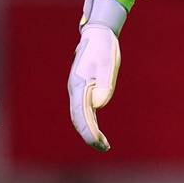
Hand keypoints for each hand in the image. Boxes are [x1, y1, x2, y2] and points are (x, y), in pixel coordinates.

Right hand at [67, 0, 126, 151]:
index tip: (98, 142)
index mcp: (79, 85)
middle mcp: (75, 89)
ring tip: (103, 145)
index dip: (89, 131)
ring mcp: (78, 90)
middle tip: (103, 148)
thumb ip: (105, 84)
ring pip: (80, 116)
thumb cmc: (104, 48)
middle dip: (89, 136)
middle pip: (78, 119)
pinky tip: (98, 132)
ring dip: (89, 132)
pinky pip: (84, 111)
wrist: (98, 34)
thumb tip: (99, 105)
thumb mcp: (108, 64)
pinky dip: (90, 123)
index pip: (81, 114)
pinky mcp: (84, 89)